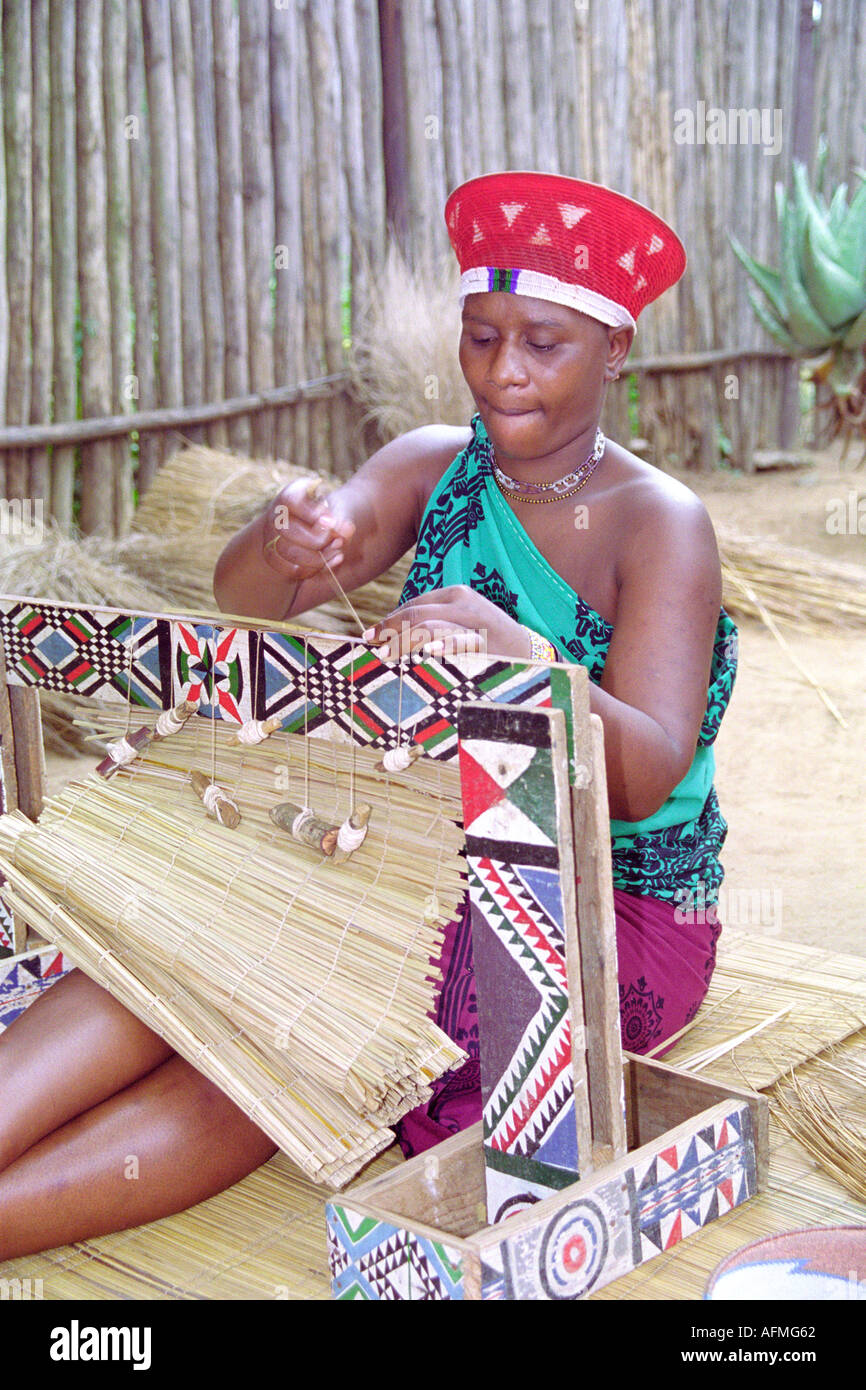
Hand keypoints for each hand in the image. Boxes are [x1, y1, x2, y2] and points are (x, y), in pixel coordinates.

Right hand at [262, 477, 354, 581]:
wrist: (322, 528)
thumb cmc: (331, 517)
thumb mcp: (339, 513)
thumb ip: (342, 520)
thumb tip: (343, 533)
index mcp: (291, 495)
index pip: (290, 500)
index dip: (310, 512)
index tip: (330, 521)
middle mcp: (277, 515)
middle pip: (286, 529)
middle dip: (316, 540)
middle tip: (337, 542)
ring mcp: (272, 536)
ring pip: (287, 551)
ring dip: (316, 558)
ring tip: (337, 554)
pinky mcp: (275, 556)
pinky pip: (288, 568)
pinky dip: (310, 570)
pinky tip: (327, 564)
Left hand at [363, 585, 531, 661]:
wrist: (529, 651)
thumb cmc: (489, 641)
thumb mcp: (461, 624)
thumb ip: (434, 624)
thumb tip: (395, 635)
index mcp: (455, 595)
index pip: (414, 604)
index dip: (390, 620)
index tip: (372, 637)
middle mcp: (462, 602)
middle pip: (415, 613)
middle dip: (390, 631)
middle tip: (374, 649)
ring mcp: (474, 620)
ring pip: (428, 625)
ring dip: (403, 641)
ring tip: (387, 655)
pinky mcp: (485, 640)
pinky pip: (459, 640)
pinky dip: (443, 644)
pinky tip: (429, 651)